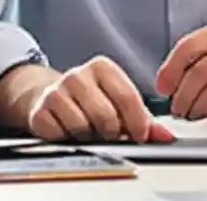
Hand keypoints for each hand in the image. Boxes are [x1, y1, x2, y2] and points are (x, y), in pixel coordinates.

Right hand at [28, 56, 174, 142]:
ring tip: (88, 130)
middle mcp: (78, 75)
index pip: (127, 97)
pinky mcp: (40, 109)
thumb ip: (144, 119)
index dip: (138, 122)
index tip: (141, 136)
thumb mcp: (117, 102)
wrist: (47, 97)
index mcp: (102, 67)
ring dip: (89, 137)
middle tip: (109, 134)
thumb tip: (166, 135)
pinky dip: (68, 139)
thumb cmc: (90, 100)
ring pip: (83, 127)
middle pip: (106, 116)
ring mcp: (57, 91)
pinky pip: (61, 134)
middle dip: (112, 132)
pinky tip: (68, 130)